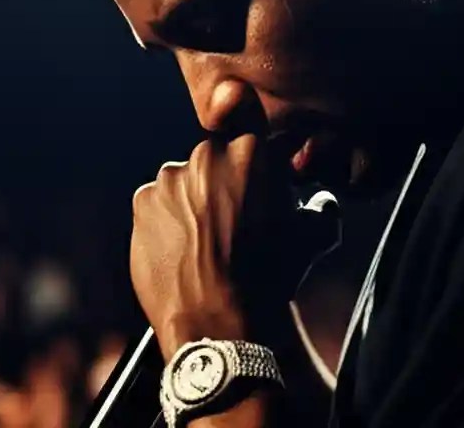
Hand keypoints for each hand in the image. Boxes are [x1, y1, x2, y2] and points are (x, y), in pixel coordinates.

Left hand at [131, 135, 336, 360]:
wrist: (219, 321)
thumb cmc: (267, 278)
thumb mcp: (312, 238)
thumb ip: (322, 208)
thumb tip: (322, 203)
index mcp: (250, 152)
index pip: (254, 143)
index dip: (257, 171)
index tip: (258, 192)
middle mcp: (205, 155)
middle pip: (215, 161)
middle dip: (223, 186)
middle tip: (232, 225)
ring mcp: (168, 179)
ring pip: (184, 183)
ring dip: (192, 204)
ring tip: (205, 244)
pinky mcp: (142, 204)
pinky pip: (157, 205)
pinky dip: (166, 222)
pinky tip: (182, 251)